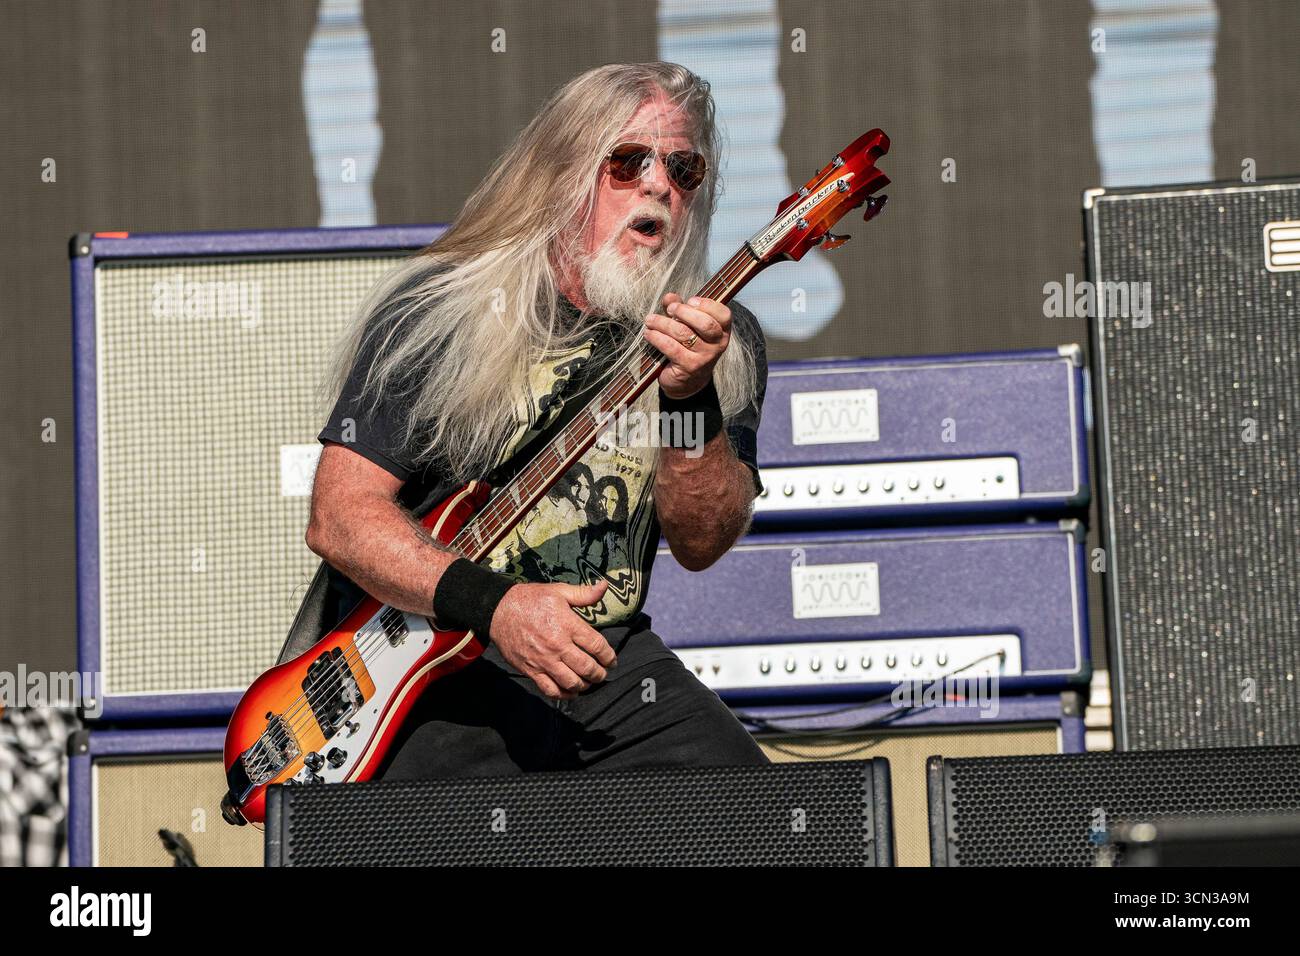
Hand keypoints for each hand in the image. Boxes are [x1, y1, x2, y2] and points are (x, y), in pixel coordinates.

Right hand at [487, 580, 616, 699]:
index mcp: (567, 625)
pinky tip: (571, 691)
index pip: (597, 646)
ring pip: (571, 682)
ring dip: (585, 685)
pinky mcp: (531, 670)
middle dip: (599, 674)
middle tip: (603, 673)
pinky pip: (550, 689)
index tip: (612, 660)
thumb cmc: (531, 599)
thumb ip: (584, 593)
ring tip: (588, 682)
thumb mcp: (559, 591)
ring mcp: (544, 660)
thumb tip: (604, 585)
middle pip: (587, 667)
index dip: (609, 656)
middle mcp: (557, 645)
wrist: (499, 610)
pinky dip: (564, 694)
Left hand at [643, 293, 730, 399]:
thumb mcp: (688, 326)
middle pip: (705, 323)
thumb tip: (669, 297)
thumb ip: (680, 308)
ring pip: (683, 334)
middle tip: (670, 309)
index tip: (690, 300)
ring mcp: (704, 357)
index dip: (707, 305)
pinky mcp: (689, 367)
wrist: (687, 381)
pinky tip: (649, 334)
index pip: (723, 314)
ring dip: (663, 323)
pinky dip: (657, 338)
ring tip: (650, 320)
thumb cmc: (689, 347)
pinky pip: (671, 347)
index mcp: (722, 332)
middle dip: (684, 312)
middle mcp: (717, 345)